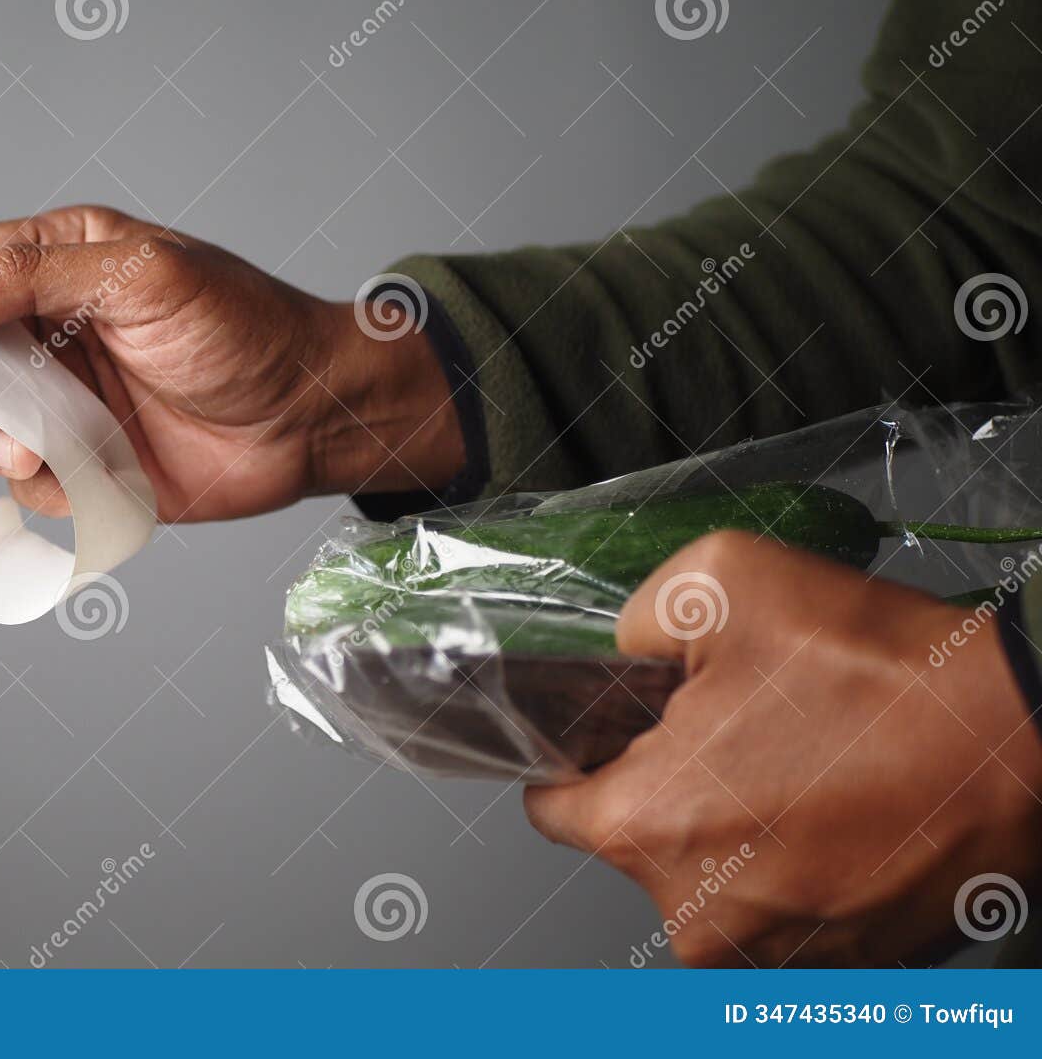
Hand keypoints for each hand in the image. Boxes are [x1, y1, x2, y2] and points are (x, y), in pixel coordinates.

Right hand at [0, 205, 461, 520]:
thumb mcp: (137, 277)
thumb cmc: (243, 328)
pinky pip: (25, 482)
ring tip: (20, 449)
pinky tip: (57, 474)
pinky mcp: (88, 466)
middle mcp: (53, 334)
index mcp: (61, 265)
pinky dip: (26, 483)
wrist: (313, 416)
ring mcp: (68, 402)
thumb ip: (28, 277)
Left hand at [524, 530, 1041, 966]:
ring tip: (807, 761)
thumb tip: (612, 654)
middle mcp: (698, 913)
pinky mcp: (843, 963)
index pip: (553, 806)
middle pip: (641, 838)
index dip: (578, 754)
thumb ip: (628, 623)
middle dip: (674, 780)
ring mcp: (775, 950)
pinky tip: (842, 802)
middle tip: (743, 724)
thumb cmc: (886, 676)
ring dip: (741, 822)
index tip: (616, 729)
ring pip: (715, 872)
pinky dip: (801, 857)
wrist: (1030, 744)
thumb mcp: (718, 583)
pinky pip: (785, 901)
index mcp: (646, 827)